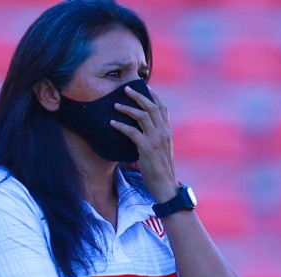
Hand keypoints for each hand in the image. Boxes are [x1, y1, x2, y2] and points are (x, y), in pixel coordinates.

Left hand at [110, 85, 180, 201]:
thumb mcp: (162, 151)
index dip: (153, 95)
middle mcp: (164, 132)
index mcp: (168, 132)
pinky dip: (121, 126)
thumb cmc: (162, 171)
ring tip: (116, 104)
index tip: (144, 86)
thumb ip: (157, 138)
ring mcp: (156, 139)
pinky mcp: (147, 148)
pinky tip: (112, 123)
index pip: (162, 108)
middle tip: (126, 88)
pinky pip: (132, 132)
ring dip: (128, 108)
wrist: (166, 187)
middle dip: (138, 95)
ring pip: (143, 116)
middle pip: (152, 107)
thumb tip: (145, 132)